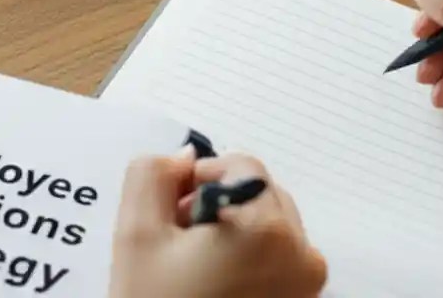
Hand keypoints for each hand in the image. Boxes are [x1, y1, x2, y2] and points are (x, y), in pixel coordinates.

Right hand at [109, 149, 326, 297]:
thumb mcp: (135, 234)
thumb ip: (152, 175)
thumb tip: (182, 158)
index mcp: (266, 229)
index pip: (239, 165)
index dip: (197, 180)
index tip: (174, 212)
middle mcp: (300, 254)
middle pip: (259, 193)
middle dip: (218, 206)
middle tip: (179, 242)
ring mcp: (306, 285)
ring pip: (271, 226)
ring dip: (234, 232)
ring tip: (196, 269)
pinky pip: (280, 259)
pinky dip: (250, 260)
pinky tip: (215, 285)